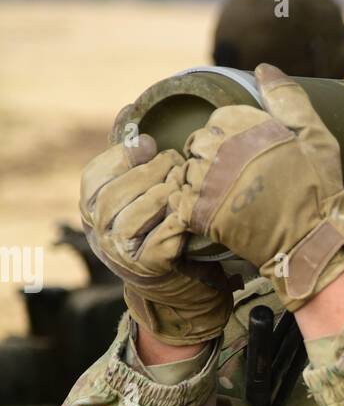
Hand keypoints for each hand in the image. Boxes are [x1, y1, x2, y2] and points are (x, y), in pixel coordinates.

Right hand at [80, 133, 233, 344]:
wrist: (182, 284)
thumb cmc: (162, 229)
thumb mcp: (142, 192)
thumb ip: (134, 159)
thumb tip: (132, 121)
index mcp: (91, 210)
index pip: (94, 177)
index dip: (123, 157)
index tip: (151, 145)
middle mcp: (98, 234)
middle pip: (114, 195)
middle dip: (149, 172)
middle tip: (176, 161)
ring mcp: (119, 255)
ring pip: (132, 217)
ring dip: (162, 194)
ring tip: (183, 182)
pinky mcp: (146, 270)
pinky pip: (159, 240)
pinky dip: (176, 222)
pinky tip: (189, 212)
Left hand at [169, 64, 343, 312]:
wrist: (311, 244)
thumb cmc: (318, 192)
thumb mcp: (315, 137)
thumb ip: (287, 98)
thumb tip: (263, 68)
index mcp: (245, 126)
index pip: (219, 119)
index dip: (234, 138)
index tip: (252, 158)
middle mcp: (221, 149)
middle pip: (199, 143)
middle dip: (215, 159)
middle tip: (241, 182)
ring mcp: (207, 182)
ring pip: (187, 171)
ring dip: (202, 183)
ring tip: (230, 200)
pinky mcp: (200, 213)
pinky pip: (180, 200)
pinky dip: (192, 207)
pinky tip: (215, 214)